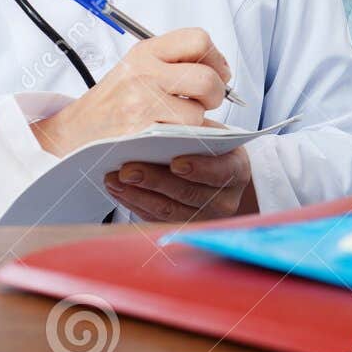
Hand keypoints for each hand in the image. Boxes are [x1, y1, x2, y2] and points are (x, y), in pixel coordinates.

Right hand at [29, 28, 231, 157]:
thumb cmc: (112, 103)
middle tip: (205, 102)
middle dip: (214, 94)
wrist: (74, 133)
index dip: (216, 59)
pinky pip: (181, 137)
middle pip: (206, 78)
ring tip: (177, 121)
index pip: (198, 40)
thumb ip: (175, 62)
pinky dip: (182, 140)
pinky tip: (169, 137)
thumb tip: (222, 71)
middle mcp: (143, 73)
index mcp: (146, 52)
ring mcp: (140, 103)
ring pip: (197, 113)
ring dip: (195, 122)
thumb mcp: (138, 68)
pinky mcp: (139, 132)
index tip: (218, 73)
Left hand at [104, 146, 257, 222]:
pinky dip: (135, 203)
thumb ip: (195, 132)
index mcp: (236, 170)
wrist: (222, 174)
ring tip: (115, 179)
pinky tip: (120, 190)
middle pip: (188, 193)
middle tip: (128, 170)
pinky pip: (156, 219)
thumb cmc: (213, 149)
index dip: (198, 168)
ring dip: (138, 194)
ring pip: (168, 210)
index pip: (220, 172)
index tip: (175, 162)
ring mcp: (204, 217)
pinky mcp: (183, 227)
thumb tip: (163, 125)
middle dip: (155, 181)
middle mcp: (224, 200)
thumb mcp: (213, 135)